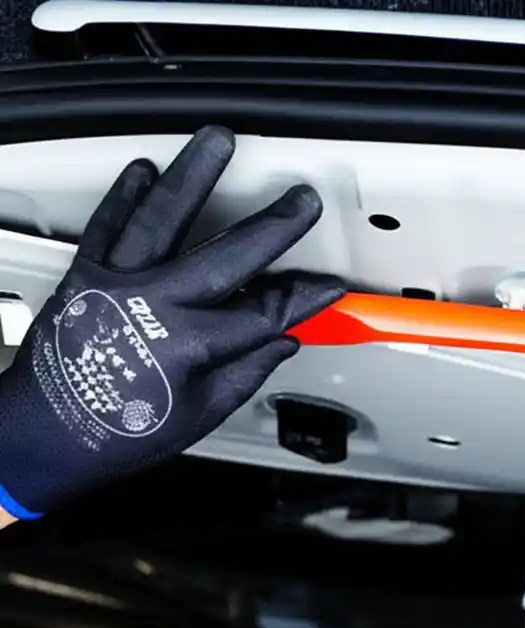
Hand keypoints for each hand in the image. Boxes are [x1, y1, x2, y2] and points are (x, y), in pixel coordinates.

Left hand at [0, 126, 343, 518]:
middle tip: (302, 200)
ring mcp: (114, 283)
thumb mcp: (198, 415)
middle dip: (273, 227)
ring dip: (194, 175)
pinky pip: (108, 224)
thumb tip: (283, 340)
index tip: (328, 287)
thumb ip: (246, 371)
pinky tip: (145, 169)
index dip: (304, 298)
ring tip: (219, 140)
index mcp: (187, 347)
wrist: (40, 435)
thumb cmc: (116, 433)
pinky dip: (125, 194)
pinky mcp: (83, 273)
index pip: (264, 312)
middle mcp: (151, 306)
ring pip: (161, 217)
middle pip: (227, 256)